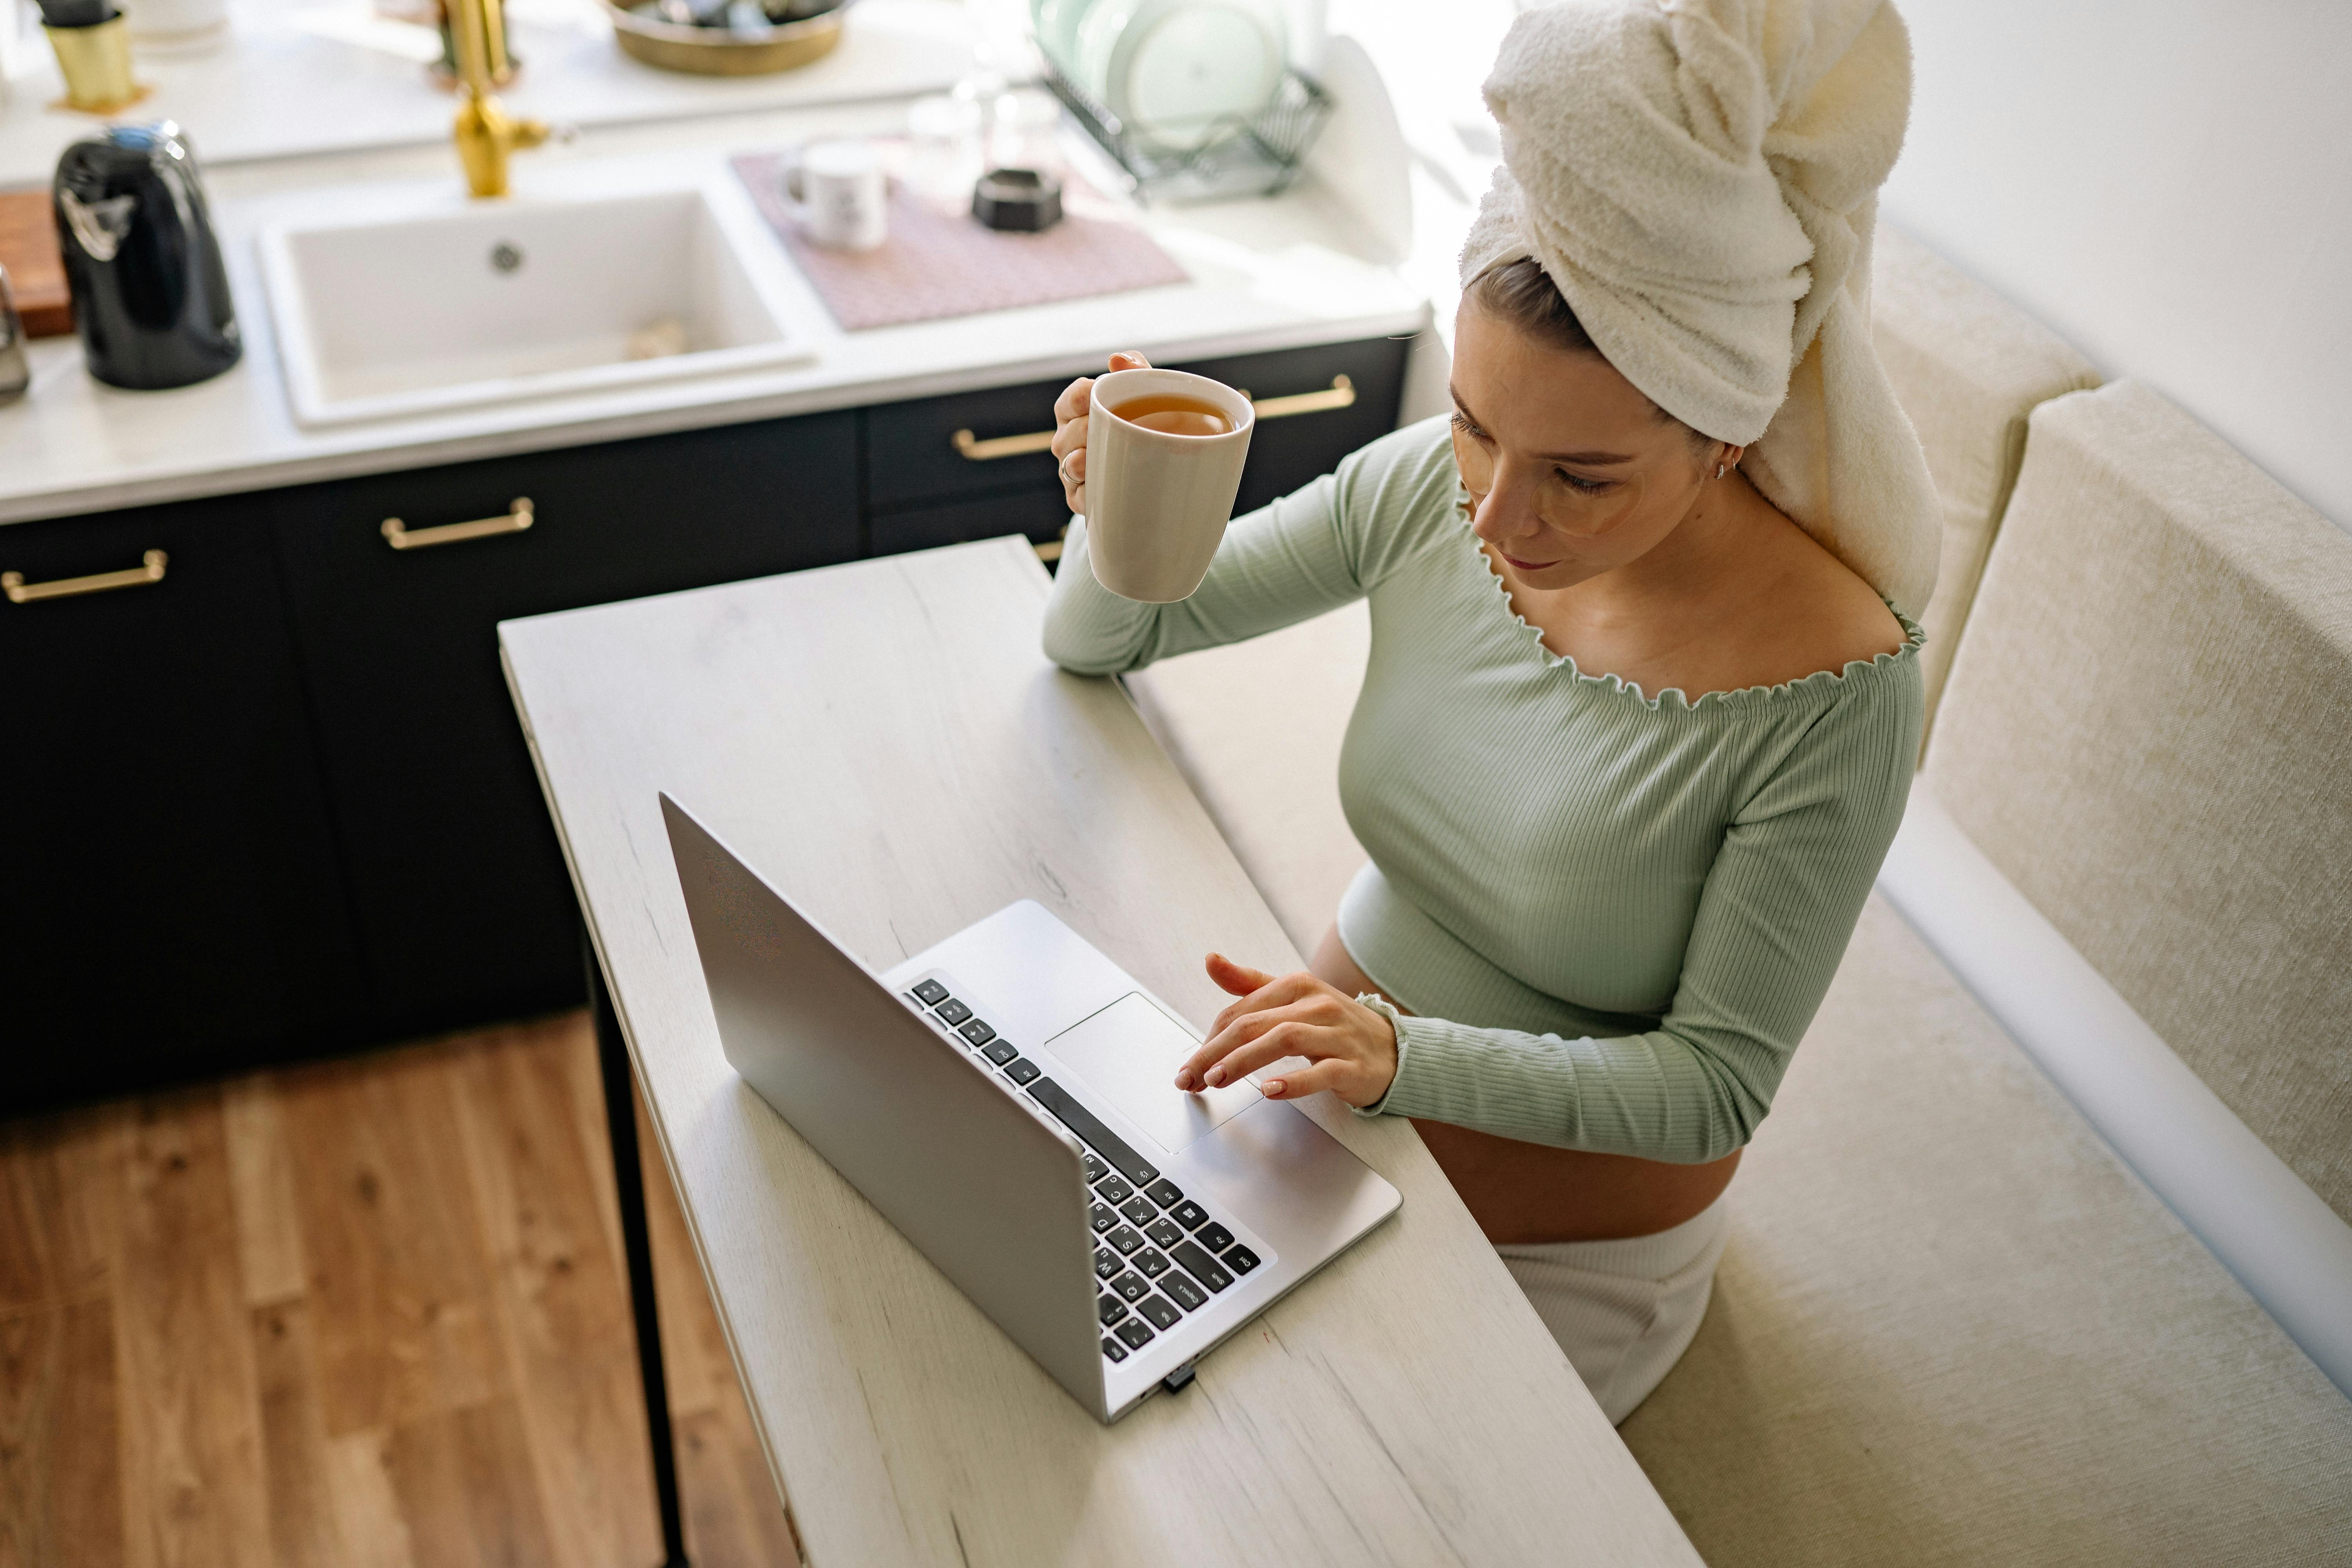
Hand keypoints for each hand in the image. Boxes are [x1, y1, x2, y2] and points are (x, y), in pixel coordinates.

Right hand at [1050, 350, 1150, 514]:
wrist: (1167, 466)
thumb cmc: (1147, 422)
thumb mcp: (1145, 393)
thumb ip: (1134, 369)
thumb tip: (1117, 359)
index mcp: (1076, 413)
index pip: (1069, 401)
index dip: (1081, 397)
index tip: (1099, 394)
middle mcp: (1068, 441)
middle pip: (1068, 434)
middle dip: (1087, 430)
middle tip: (1114, 428)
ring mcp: (1072, 471)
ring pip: (1069, 466)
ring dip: (1082, 462)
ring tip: (1099, 457)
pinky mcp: (1082, 499)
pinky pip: (1080, 498)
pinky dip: (1091, 493)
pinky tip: (1106, 489)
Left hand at [1174, 953, 1398, 1107]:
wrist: (1394, 1050)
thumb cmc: (1334, 1026)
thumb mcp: (1293, 998)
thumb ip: (1250, 984)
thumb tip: (1210, 959)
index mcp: (1298, 986)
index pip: (1242, 1009)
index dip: (1210, 1038)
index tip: (1190, 1066)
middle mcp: (1317, 1005)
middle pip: (1255, 1023)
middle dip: (1215, 1051)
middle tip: (1190, 1077)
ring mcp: (1338, 1034)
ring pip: (1284, 1040)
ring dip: (1244, 1061)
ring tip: (1216, 1080)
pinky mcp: (1353, 1065)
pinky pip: (1321, 1071)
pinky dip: (1293, 1082)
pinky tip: (1269, 1091)